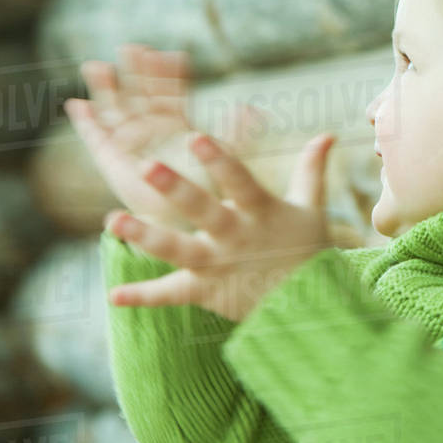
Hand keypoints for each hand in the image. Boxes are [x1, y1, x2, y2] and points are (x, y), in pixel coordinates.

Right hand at [65, 43, 265, 227]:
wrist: (178, 217)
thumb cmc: (201, 186)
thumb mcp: (224, 159)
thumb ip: (237, 135)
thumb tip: (252, 110)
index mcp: (175, 122)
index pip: (170, 92)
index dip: (165, 74)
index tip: (163, 54)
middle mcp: (150, 127)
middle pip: (141, 93)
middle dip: (135, 72)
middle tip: (131, 49)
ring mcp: (128, 140)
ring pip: (116, 109)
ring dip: (105, 90)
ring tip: (96, 68)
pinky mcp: (110, 158)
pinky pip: (96, 138)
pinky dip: (86, 123)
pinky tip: (77, 106)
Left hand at [101, 128, 336, 321]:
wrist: (311, 308)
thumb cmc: (307, 250)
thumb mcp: (311, 208)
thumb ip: (311, 169)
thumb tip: (328, 134)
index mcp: (261, 212)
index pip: (240, 181)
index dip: (219, 160)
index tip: (196, 137)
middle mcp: (236, 237)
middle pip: (203, 211)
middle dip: (175, 188)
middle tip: (146, 166)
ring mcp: (218, 266)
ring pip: (178, 250)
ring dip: (145, 237)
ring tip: (113, 222)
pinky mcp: (206, 292)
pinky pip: (172, 295)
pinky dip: (144, 297)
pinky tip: (114, 296)